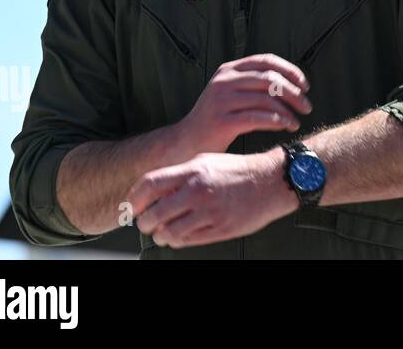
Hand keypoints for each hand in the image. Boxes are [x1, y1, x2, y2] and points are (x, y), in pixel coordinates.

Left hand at [129, 150, 295, 248]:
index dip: (133, 199)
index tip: (130, 206)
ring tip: (162, 232)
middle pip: (153, 215)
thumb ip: (180, 175)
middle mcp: (198, 192)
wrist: (272, 181)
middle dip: (144, 223)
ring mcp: (209, 212)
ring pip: (168, 233)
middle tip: (145, 223)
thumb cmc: (238, 171)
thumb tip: (153, 190)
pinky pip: (187, 241)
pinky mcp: (220, 229)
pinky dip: (177, 240)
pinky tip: (180, 234)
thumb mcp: (207, 162)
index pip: (149, 185)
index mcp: (193, 172)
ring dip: (160, 235)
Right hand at [175, 53, 312, 155]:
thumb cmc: (217, 117)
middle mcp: (223, 81)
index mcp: (228, 70)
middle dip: (294, 93)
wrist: (186, 141)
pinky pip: (258, 118)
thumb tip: (292, 83)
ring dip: (287, 111)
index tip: (305, 85)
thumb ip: (253, 83)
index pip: (266, 61)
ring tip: (296, 122)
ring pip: (266, 100)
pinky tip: (285, 126)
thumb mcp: (231, 92)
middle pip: (270, 80)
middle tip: (307, 107)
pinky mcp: (221, 121)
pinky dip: (277, 121)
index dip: (290, 70)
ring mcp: (221, 100)